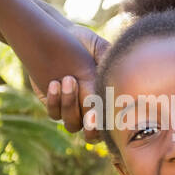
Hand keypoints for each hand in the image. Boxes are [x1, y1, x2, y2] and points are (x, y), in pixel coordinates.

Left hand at [30, 23, 110, 143]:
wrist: (57, 37)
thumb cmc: (84, 43)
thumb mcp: (99, 49)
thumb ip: (109, 61)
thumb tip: (122, 71)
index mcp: (105, 100)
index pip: (111, 123)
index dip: (109, 124)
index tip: (107, 111)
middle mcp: (89, 110)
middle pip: (92, 136)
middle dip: (92, 130)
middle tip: (90, 116)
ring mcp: (70, 110)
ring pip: (72, 124)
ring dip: (70, 105)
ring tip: (68, 80)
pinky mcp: (53, 105)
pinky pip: (54, 113)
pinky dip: (54, 100)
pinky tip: (54, 83)